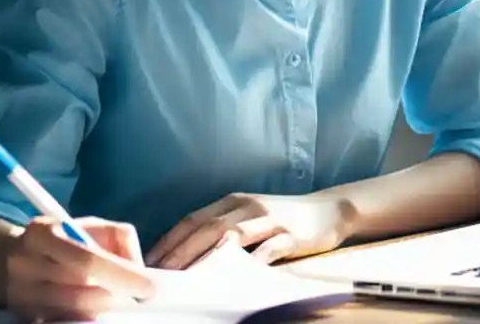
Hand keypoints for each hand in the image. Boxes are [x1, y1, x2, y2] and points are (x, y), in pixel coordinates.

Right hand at [4, 216, 154, 321]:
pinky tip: (98, 310)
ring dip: (105, 309)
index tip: (149, 287)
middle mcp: (26, 265)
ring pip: (76, 313)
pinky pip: (65, 322)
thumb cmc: (62, 238)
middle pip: (82, 293)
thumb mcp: (89, 225)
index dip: (122, 275)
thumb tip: (138, 269)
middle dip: (117, 297)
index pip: (88, 259)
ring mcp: (22, 296)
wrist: (9, 259)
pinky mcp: (25, 317)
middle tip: (137, 296)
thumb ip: (118, 240)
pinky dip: (88, 317)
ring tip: (118, 299)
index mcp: (42, 233)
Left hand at [146, 192, 357, 269]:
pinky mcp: (290, 236)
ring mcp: (269, 220)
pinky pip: (267, 250)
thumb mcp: (250, 216)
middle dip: (179, 253)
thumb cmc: (284, 218)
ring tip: (186, 279)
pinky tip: (234, 279)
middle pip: (206, 228)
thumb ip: (224, 228)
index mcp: (233, 201)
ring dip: (205, 258)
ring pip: (231, 238)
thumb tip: (187, 255)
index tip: (149, 262)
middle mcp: (247, 207)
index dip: (169, 240)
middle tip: (159, 276)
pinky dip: (249, 263)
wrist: (330, 210)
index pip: (192, 219)